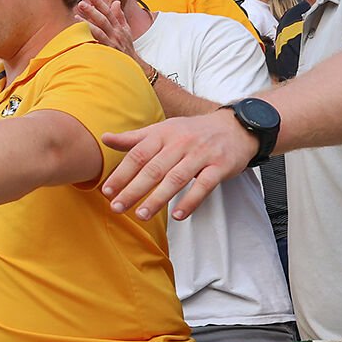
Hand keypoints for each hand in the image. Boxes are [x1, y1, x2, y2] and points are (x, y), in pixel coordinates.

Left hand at [75, 0, 139, 61]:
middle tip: (81, 4)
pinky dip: (89, 40)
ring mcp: (112, 43)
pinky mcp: (108, 53)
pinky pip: (97, 46)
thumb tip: (115, 2)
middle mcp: (116, 34)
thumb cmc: (127, 46)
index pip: (109, 13)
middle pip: (103, 20)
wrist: (133, 64)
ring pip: (98, 32)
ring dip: (87, 24)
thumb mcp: (126, 30)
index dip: (100, 4)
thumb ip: (120, 16)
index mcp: (119, 27)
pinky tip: (78, 36)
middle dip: (92, 11)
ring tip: (76, 17)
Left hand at [101, 109, 255, 221]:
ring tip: (141, 215)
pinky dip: (190, 201)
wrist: (236, 126)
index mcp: (163, 134)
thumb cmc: (192, 132)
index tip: (107, 191)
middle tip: (117, 207)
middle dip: (133, 190)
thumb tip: (104, 138)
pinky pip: (204, 186)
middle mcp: (180, 143)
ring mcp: (201, 155)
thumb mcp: (162, 129)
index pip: (138, 155)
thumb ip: (134, 138)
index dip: (121, 173)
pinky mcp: (220, 166)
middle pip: (153, 169)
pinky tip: (177, 215)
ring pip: (176, 178)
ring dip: (158, 199)